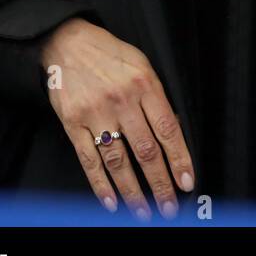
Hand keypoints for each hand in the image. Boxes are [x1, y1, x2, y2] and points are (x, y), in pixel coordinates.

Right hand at [39, 17, 195, 220]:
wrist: (68, 43)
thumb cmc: (110, 55)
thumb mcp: (142, 65)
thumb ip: (156, 97)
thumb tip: (172, 132)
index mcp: (145, 85)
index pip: (168, 129)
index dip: (179, 158)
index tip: (187, 181)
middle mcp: (122, 101)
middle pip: (146, 150)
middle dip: (160, 183)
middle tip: (169, 207)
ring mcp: (96, 114)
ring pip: (119, 161)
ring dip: (133, 192)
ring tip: (142, 212)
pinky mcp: (73, 123)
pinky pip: (89, 160)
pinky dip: (101, 185)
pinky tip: (111, 202)